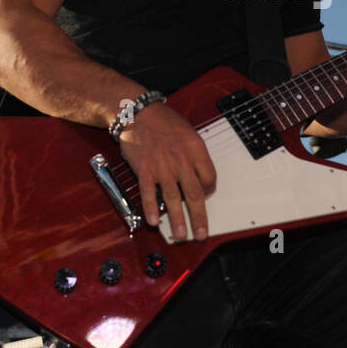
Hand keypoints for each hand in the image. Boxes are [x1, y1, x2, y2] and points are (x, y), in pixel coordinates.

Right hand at [116, 102, 215, 240]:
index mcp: (195, 148)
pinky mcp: (144, 168)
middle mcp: (180, 159)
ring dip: (177, 219)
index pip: (209, 177)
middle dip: (199, 217)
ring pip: (172, 197)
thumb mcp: (188, 132)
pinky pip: (148, 192)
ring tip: (180, 235)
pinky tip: (154, 221)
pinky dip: (151, 208)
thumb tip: (198, 177)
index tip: (205, 197)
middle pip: (194, 193)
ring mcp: (161, 165)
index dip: (209, 190)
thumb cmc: (162, 121)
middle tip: (201, 234)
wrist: (136, 112)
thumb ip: (194, 155)